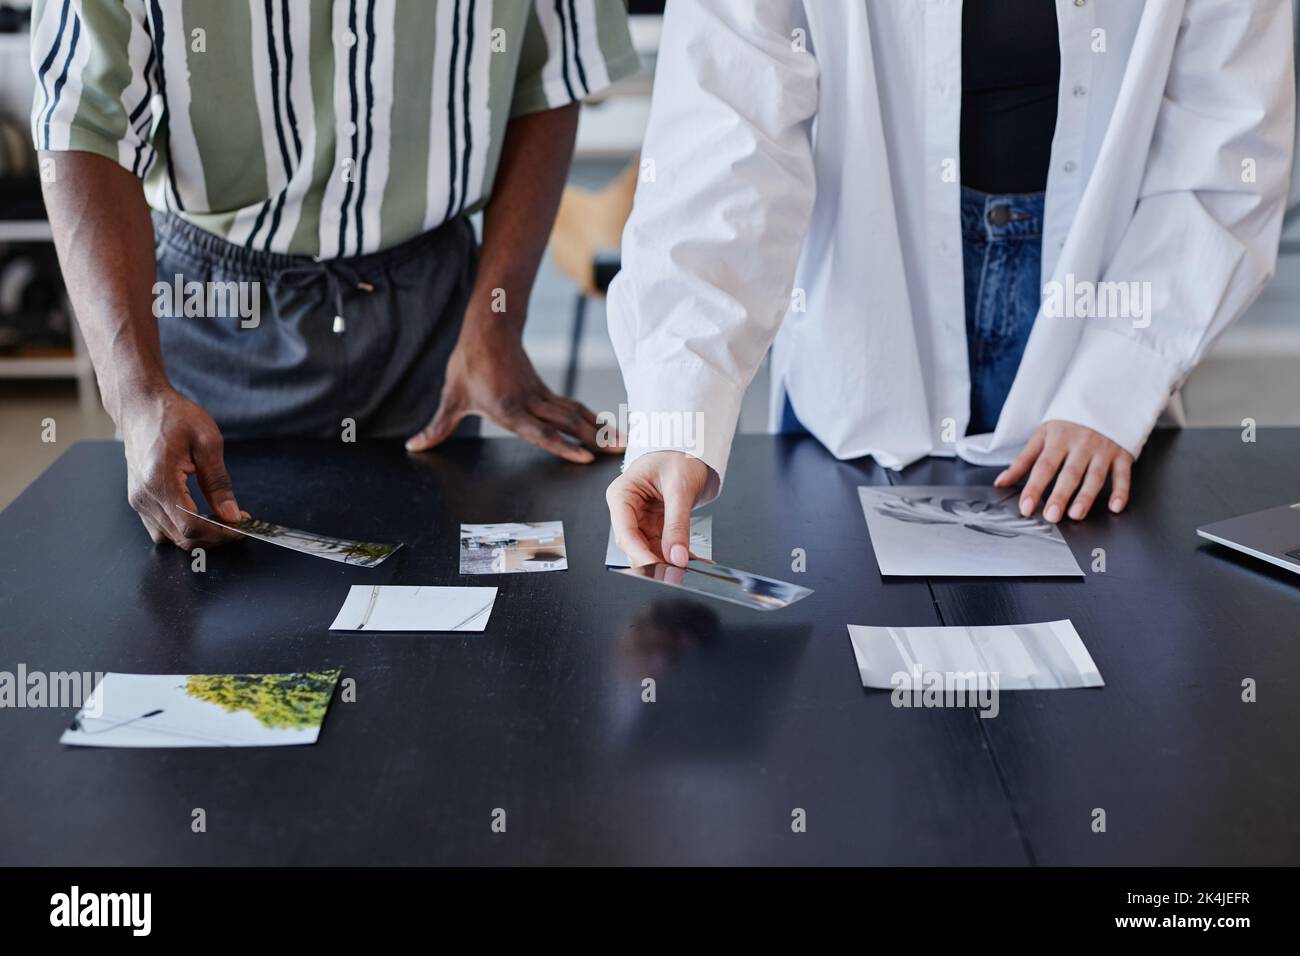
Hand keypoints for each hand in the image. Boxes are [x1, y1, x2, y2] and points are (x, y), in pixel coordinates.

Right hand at [119, 387, 243, 547]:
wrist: (141, 407)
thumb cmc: (172, 417)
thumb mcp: (207, 442)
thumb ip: (219, 483)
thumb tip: (231, 515)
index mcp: (159, 481)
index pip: (191, 525)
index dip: (219, 533)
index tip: (242, 529)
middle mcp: (143, 497)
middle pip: (181, 537)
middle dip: (214, 537)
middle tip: (238, 524)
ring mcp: (138, 501)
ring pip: (170, 537)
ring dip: (199, 537)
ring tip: (222, 522)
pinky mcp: (139, 500)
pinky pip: (161, 528)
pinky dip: (183, 530)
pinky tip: (202, 518)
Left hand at [405, 330, 618, 463]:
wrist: (487, 330)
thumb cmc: (467, 364)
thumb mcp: (451, 397)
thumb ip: (437, 427)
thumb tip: (414, 446)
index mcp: (507, 409)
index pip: (539, 431)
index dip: (562, 445)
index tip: (584, 456)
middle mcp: (529, 403)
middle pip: (568, 424)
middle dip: (595, 439)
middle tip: (620, 451)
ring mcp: (540, 396)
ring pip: (575, 414)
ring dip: (600, 429)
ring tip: (623, 442)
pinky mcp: (545, 392)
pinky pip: (572, 408)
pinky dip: (591, 419)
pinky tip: (606, 429)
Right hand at [606, 451, 710, 566]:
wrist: (692, 449)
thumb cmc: (678, 455)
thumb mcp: (679, 488)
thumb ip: (677, 524)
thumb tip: (677, 556)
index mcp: (622, 495)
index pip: (625, 533)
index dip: (640, 554)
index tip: (657, 569)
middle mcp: (627, 509)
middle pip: (636, 545)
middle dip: (657, 560)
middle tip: (677, 573)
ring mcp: (641, 519)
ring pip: (650, 549)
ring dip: (670, 560)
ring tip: (691, 567)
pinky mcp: (655, 525)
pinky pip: (664, 545)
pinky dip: (679, 554)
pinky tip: (695, 560)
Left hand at [994, 420, 1132, 521]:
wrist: (1104, 399)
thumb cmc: (1068, 423)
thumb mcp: (1042, 435)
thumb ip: (1022, 461)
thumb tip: (1000, 483)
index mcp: (1057, 439)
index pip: (1043, 466)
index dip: (1033, 488)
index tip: (1026, 507)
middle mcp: (1081, 444)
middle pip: (1069, 473)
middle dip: (1060, 495)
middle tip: (1051, 515)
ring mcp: (1103, 449)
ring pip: (1095, 475)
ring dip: (1086, 496)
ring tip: (1076, 514)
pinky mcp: (1122, 453)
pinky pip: (1123, 474)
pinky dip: (1121, 491)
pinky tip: (1116, 506)